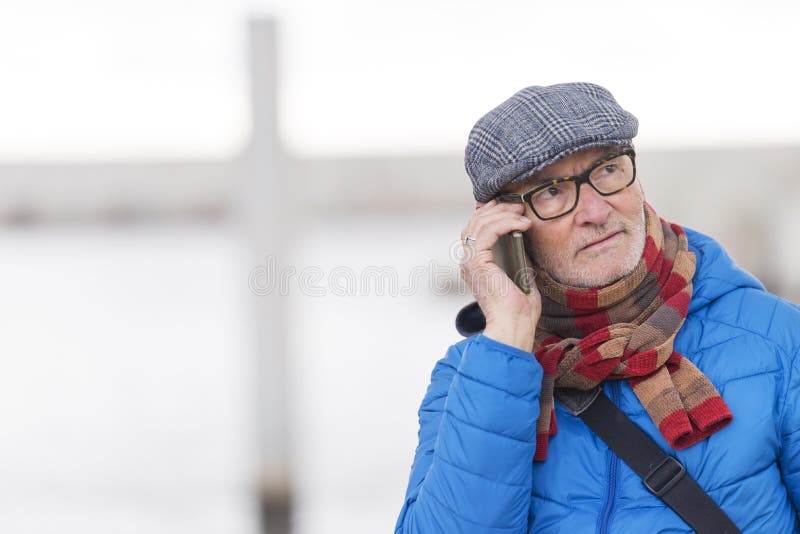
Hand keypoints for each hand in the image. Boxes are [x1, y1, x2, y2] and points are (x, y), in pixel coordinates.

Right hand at [459, 199, 541, 351]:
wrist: (514, 326)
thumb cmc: (519, 309)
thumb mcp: (521, 274)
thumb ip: (518, 257)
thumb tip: (523, 239)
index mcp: (475, 264)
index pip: (476, 229)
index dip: (490, 212)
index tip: (511, 206)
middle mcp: (468, 261)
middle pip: (474, 221)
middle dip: (497, 208)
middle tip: (518, 205)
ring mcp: (470, 261)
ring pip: (480, 223)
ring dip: (503, 212)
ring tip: (522, 213)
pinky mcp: (477, 262)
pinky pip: (487, 232)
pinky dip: (505, 222)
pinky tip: (522, 223)